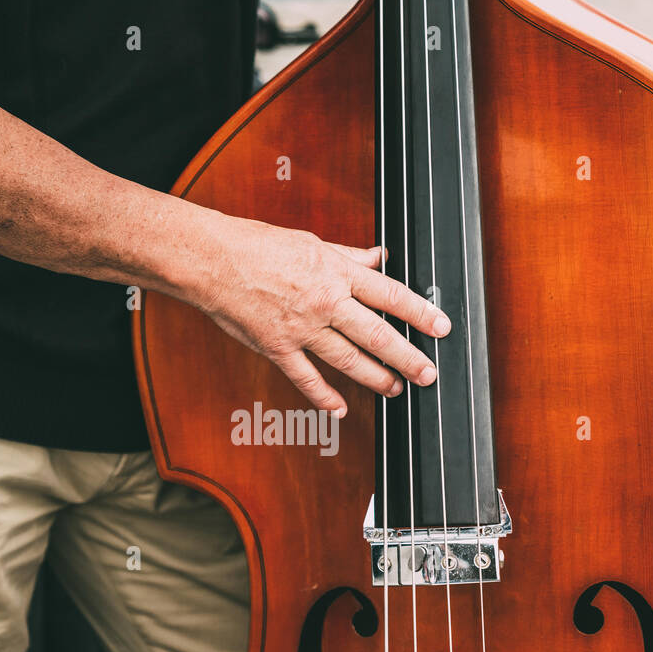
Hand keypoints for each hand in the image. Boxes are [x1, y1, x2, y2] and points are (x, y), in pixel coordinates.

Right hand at [193, 216, 449, 416]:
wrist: (211, 259)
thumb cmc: (256, 245)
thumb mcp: (311, 242)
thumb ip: (348, 256)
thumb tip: (378, 258)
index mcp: (335, 272)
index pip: (390, 295)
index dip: (420, 313)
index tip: (441, 327)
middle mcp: (324, 301)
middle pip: (376, 334)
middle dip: (408, 357)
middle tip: (429, 373)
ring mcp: (301, 328)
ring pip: (348, 360)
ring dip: (376, 378)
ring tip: (395, 388)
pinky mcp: (277, 347)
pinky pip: (305, 377)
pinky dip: (324, 396)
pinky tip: (339, 409)